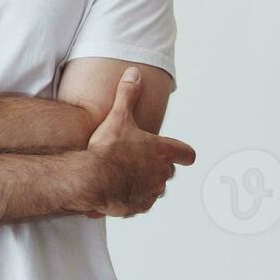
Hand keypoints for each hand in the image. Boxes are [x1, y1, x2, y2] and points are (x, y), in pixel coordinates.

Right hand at [79, 67, 195, 217]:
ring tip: (125, 176)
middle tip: (139, 161)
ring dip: (144, 183)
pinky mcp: (138, 206)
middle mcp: (162, 174)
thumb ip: (128, 94)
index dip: (184, 154)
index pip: (187, 154)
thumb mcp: (118, 116)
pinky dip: (131, 198)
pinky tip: (117, 191)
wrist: (93, 178)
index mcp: (162, 152)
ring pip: (154, 188)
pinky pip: (140, 203)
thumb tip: (134, 73)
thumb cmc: (108, 148)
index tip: (183, 155)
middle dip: (157, 167)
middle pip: (168, 172)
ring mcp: (151, 192)